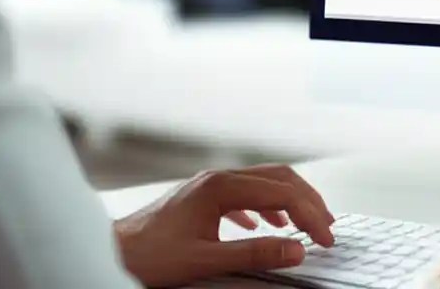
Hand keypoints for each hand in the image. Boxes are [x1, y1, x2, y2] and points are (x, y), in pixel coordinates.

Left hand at [114, 165, 333, 287]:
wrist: (112, 251)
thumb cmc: (150, 255)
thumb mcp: (206, 260)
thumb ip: (255, 253)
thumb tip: (296, 250)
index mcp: (221, 187)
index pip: (282, 194)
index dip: (310, 216)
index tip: (326, 239)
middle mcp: (217, 178)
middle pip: (278, 178)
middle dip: (308, 200)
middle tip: (327, 227)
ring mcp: (208, 185)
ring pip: (263, 182)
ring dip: (289, 201)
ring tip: (306, 223)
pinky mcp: (201, 197)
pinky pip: (244, 193)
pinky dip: (265, 207)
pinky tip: (265, 225)